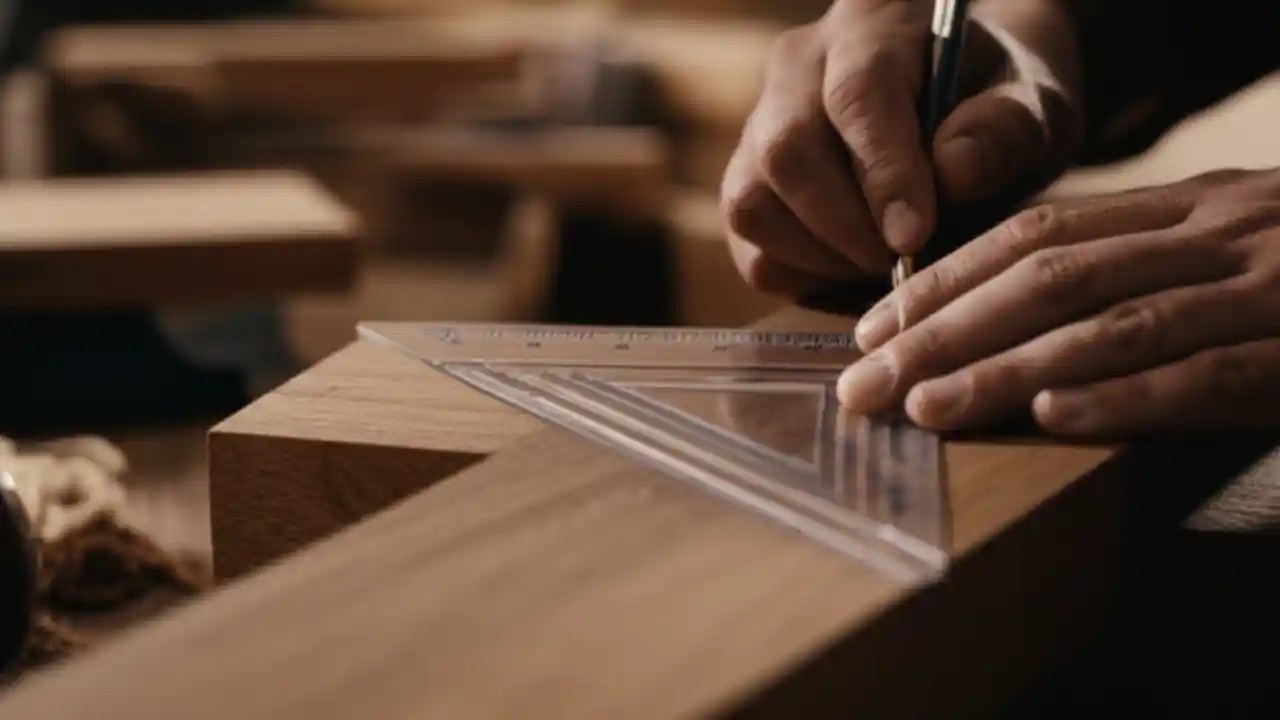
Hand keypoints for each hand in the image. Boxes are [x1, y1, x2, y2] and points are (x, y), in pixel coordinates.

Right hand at [720, 0, 1082, 295]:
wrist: (968, 106)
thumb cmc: (998, 102)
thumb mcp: (1032, 104)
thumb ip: (1004, 130)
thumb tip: (950, 175)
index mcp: (871, 23)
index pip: (855, 97)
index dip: (881, 174)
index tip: (914, 237)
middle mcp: (796, 66)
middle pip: (784, 151)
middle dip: (844, 228)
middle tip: (901, 264)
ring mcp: (758, 125)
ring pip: (750, 203)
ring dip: (816, 257)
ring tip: (879, 268)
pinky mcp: (747, 181)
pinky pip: (748, 246)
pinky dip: (799, 276)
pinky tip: (854, 272)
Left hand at [839, 169, 1279, 435]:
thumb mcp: (1227, 236)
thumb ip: (1136, 257)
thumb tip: (1014, 300)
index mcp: (1185, 207)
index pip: (1035, 238)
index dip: (945, 283)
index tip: (872, 329)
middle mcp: (1213, 237)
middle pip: (1047, 282)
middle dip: (943, 334)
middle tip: (865, 386)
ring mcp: (1263, 293)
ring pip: (1109, 328)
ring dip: (1005, 371)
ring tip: (926, 409)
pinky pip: (1205, 376)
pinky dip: (1125, 396)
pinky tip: (1053, 416)